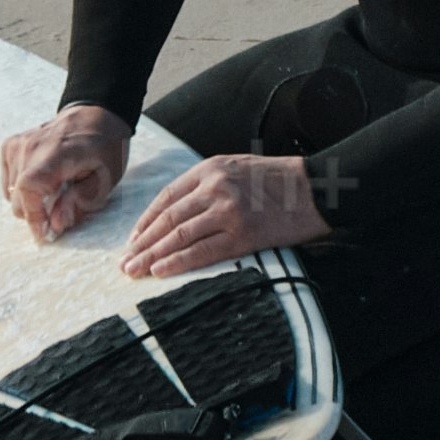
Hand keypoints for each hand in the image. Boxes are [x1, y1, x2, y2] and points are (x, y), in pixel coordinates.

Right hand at [0, 104, 131, 241]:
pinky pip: (8, 181)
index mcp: (54, 154)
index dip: (33, 218)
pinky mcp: (10, 146)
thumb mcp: (104, 180)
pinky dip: (22, 189)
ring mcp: (17, 145)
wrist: (94, 116)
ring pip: (11, 193)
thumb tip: (55, 224)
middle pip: (17, 198)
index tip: (46, 235)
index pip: (27, 190)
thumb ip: (79, 203)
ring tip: (55, 191)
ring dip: (30, 201)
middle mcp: (30, 147)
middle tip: (59, 213)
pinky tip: (43, 182)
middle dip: (36, 214)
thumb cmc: (103, 149)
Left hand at [122, 149, 321, 279]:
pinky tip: (160, 271)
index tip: (133, 239)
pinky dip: (178, 262)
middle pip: (167, 218)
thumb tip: (179, 212)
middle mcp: (215, 187)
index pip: (167, 197)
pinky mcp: (242, 234)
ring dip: (152, 256)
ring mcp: (228, 211)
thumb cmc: (278, 181)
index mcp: (211, 169)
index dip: (146, 221)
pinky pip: (202, 251)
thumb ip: (208, 184)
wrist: (315, 189)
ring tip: (134, 271)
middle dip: (142, 243)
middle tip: (124, 261)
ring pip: (179, 236)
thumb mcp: (237, 168)